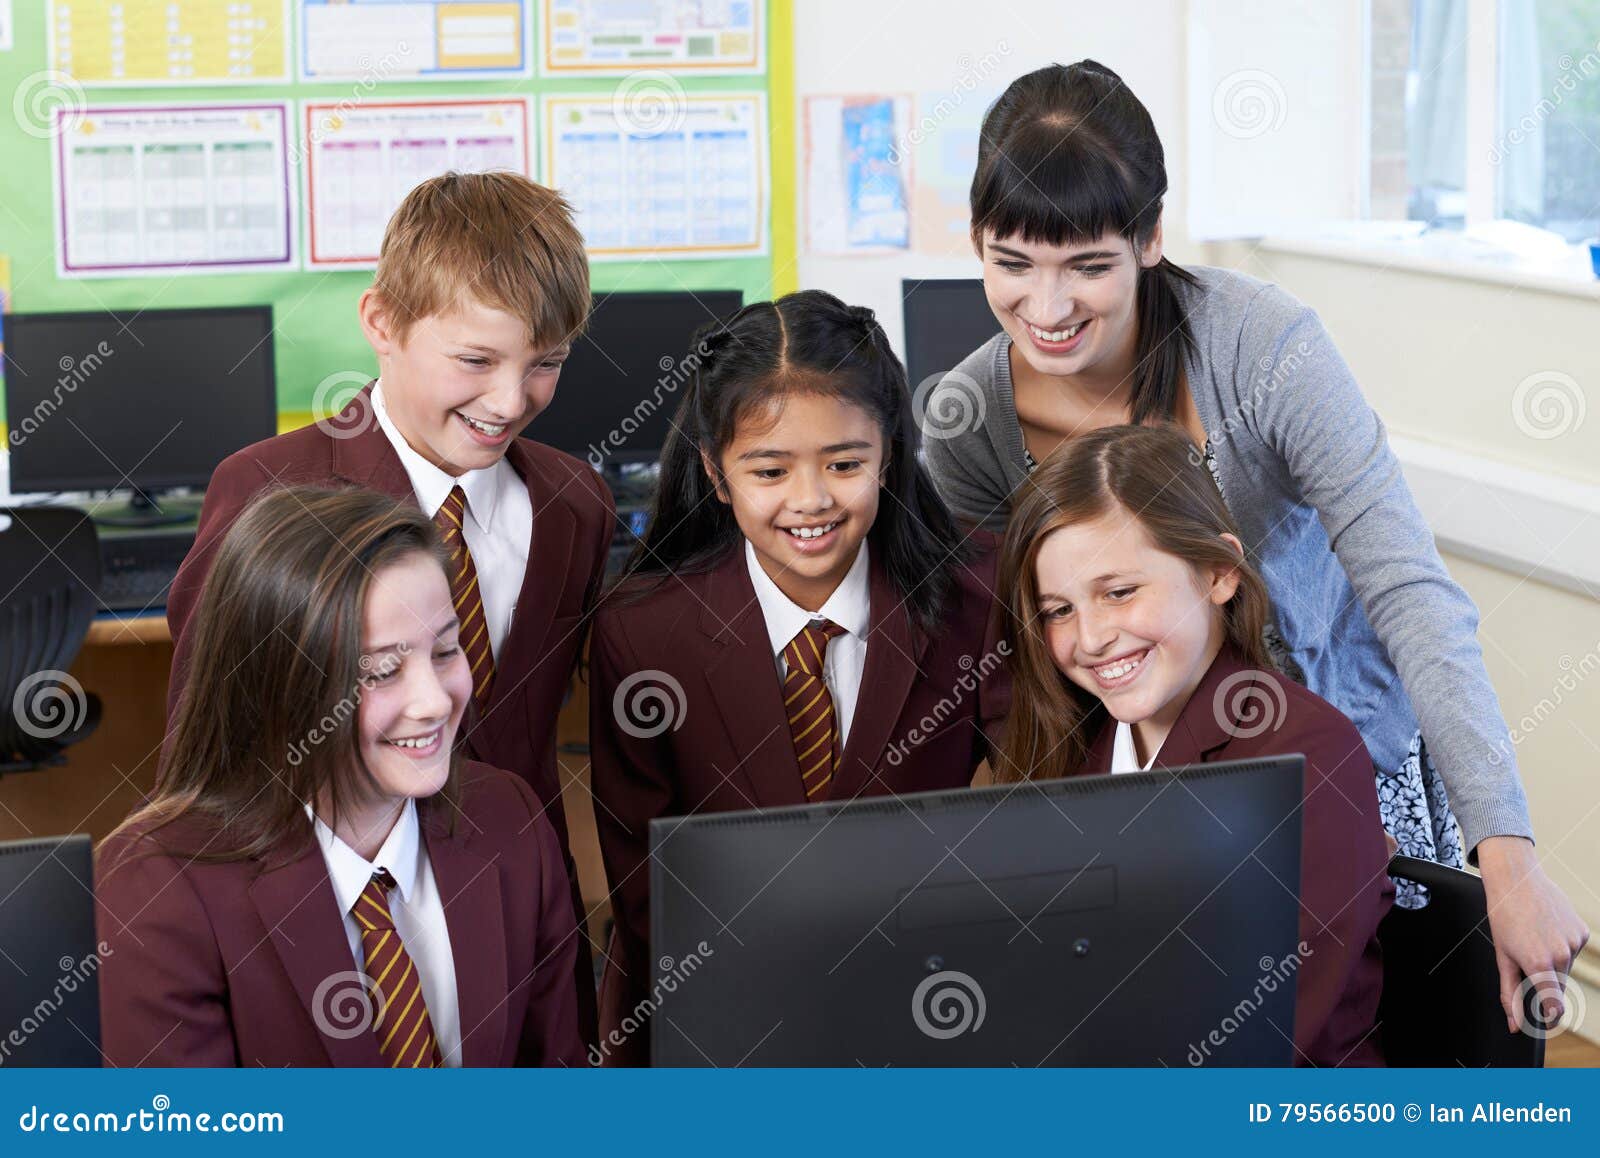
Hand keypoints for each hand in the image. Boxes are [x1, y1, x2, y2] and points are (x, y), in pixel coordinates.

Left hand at [1476, 835, 1589, 1033]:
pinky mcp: (1582, 932)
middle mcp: (1561, 956)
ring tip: (1533, 939)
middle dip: (1544, 983)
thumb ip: (1509, 994)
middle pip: (1558, 987)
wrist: (1516, 881)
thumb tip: (1513, 1025)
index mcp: (1538, 965)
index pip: (1554, 1006)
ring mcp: (1574, 943)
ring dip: (1553, 963)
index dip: (1548, 1015)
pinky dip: (1562, 946)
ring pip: (1566, 968)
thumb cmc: (1503, 917)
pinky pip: (1573, 949)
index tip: (1543, 1018)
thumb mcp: (1501, 957)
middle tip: (1527, 961)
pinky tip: (1547, 930)